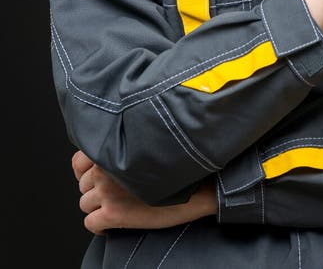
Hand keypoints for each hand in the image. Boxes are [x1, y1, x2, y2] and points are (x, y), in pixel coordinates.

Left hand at [72, 150, 215, 234]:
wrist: (195, 185)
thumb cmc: (174, 163)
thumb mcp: (144, 146)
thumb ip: (122, 148)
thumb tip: (103, 158)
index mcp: (111, 149)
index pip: (78, 162)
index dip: (87, 171)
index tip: (97, 176)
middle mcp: (104, 169)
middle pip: (83, 185)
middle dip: (94, 190)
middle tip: (113, 193)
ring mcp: (107, 192)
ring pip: (85, 204)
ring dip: (97, 207)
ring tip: (115, 207)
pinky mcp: (114, 214)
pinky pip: (90, 224)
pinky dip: (99, 226)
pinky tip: (112, 224)